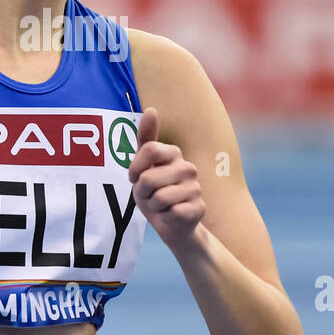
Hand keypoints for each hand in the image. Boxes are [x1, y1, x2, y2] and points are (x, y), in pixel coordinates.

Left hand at [127, 107, 204, 248]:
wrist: (172, 224)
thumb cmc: (154, 192)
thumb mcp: (144, 165)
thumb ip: (146, 138)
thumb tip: (152, 109)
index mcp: (174, 153)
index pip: (148, 149)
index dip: (135, 168)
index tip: (135, 177)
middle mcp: (188, 167)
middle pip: (148, 177)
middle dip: (142, 192)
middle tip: (150, 196)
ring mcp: (195, 188)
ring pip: (159, 197)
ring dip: (153, 206)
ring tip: (160, 206)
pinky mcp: (199, 208)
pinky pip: (171, 212)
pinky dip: (165, 218)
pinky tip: (171, 216)